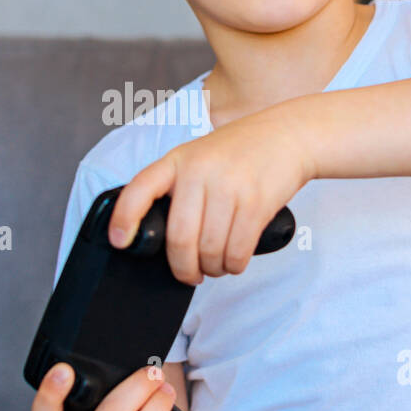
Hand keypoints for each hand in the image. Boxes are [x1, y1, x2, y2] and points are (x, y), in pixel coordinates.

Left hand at [107, 104, 312, 284]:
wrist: (289, 135)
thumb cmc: (241, 151)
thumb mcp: (200, 155)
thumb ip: (180, 185)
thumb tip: (163, 235)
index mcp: (178, 160)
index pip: (140, 189)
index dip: (124, 218)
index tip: (120, 241)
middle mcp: (200, 171)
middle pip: (180, 238)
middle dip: (183, 268)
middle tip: (190, 275)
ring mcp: (229, 187)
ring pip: (210, 251)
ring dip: (213, 268)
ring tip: (217, 265)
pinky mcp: (256, 203)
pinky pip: (237, 251)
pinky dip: (234, 265)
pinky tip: (234, 261)